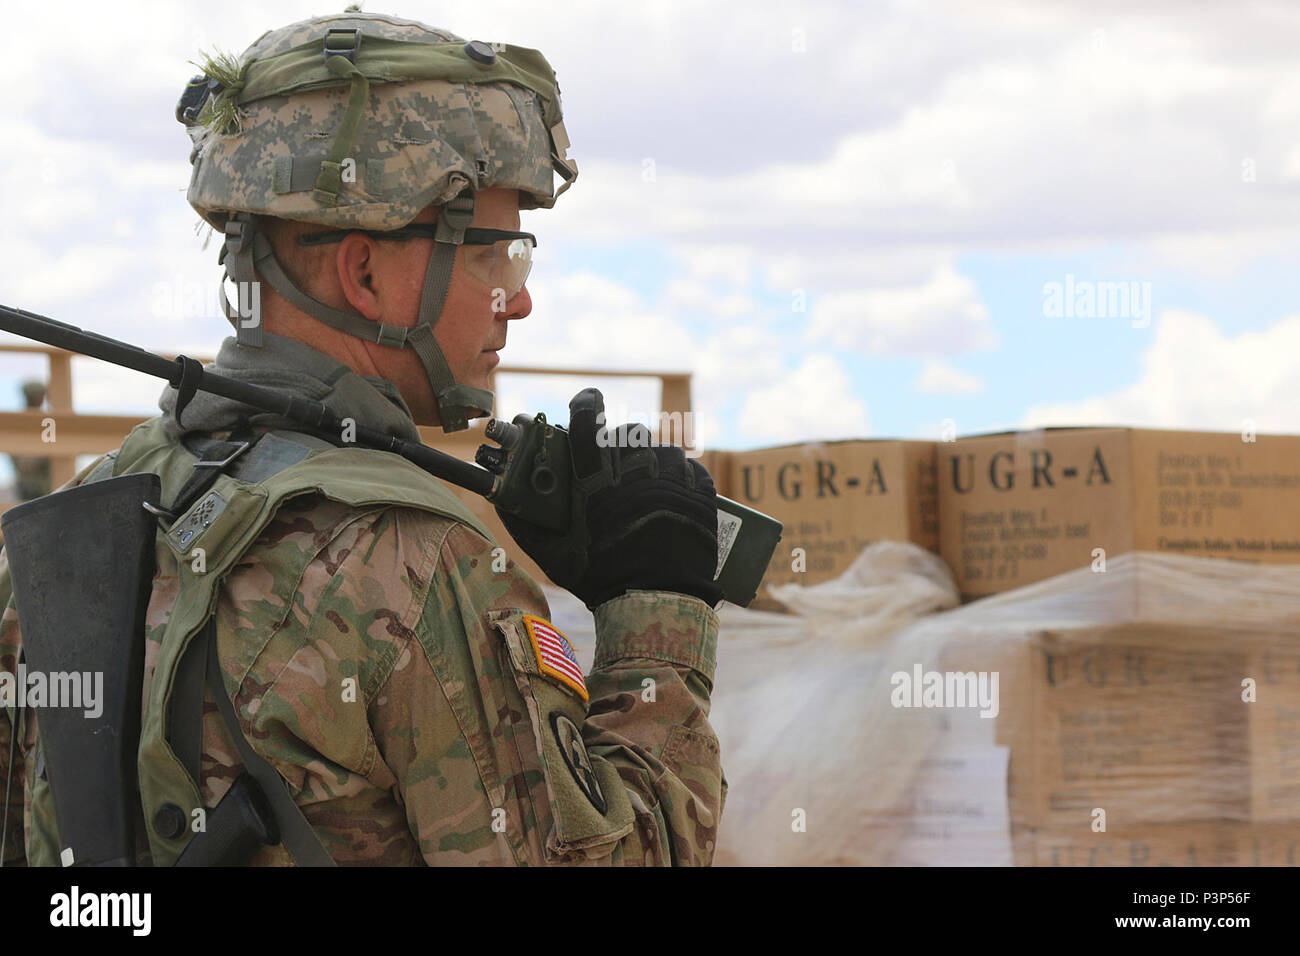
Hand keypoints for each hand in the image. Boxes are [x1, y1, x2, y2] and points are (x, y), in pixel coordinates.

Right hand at [496, 388, 720, 609]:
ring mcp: (672, 477)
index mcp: (597, 480)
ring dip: (651, 462)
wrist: (659, 603)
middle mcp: (635, 470)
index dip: (585, 405)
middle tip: (618, 471)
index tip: (587, 400)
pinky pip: (689, 467)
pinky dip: (680, 477)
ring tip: (647, 489)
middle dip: (620, 446)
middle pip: (626, 434)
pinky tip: (671, 498)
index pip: (587, 421)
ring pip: (660, 448)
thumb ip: (527, 524)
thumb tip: (502, 500)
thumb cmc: (602, 580)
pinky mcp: (700, 489)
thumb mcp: (555, 555)